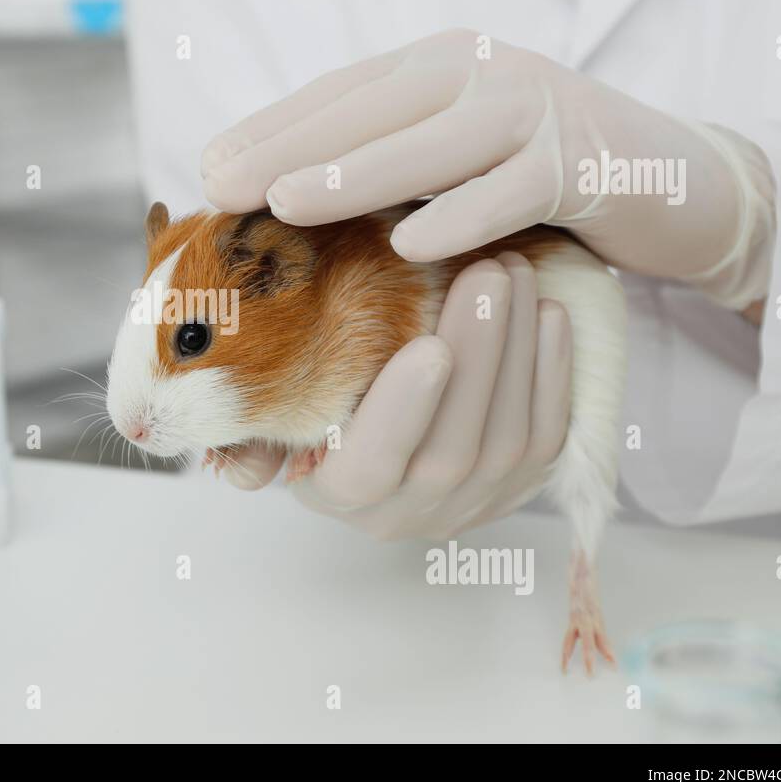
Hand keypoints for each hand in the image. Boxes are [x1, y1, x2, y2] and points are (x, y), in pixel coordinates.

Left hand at [202, 29, 774, 308]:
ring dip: (356, 174)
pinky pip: (515, 190)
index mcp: (439, 66)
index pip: (341, 93)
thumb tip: (282, 195)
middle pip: (373, 107)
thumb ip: (384, 160)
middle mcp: (480, 72)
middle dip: (290, 147)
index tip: (207, 167)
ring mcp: (534, 111)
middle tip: (221, 186)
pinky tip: (409, 245)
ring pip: (434, 142)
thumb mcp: (452, 155)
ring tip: (287, 204)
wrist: (673, 177)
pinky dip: (463, 216)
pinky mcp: (583, 163)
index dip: (272, 127)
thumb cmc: (537, 174)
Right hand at [222, 253, 571, 539]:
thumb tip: (230, 436)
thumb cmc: (317, 385)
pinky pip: (547, 436)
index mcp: (339, 493)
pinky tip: (547, 312)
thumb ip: (254, 413)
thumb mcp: (275, 403)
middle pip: (453, 448)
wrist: (378, 426)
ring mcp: (469, 504)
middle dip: (478, 354)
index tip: (428, 346)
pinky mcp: (520, 485)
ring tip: (514, 269)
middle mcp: (407, 512)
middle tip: (487, 270)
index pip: (372, 468)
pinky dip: (550, 373)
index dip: (403, 414)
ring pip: (508, 439)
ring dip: (516, 349)